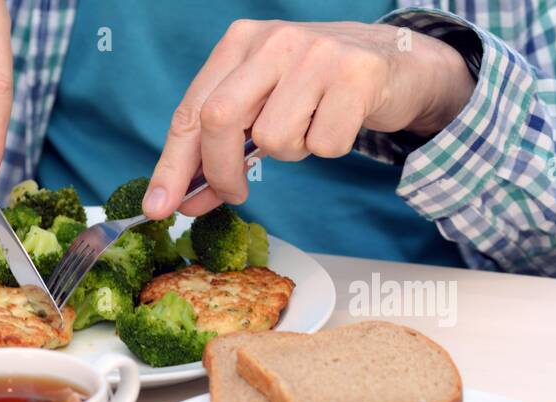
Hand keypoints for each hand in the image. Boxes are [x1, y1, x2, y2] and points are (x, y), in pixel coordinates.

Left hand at [143, 20, 474, 218]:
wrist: (398, 62)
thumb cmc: (317, 90)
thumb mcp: (262, 108)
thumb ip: (222, 150)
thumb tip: (183, 202)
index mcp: (240, 42)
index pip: (191, 112)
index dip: (172, 165)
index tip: (158, 208)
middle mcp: (273, 40)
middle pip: (219, 120)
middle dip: (220, 172)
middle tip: (235, 194)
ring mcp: (316, 53)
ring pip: (274, 139)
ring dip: (290, 153)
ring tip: (309, 128)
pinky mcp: (357, 74)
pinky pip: (322, 145)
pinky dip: (327, 148)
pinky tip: (339, 121)